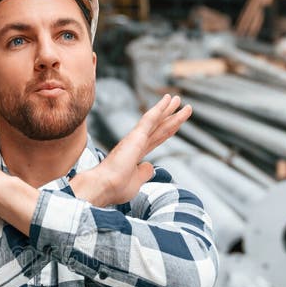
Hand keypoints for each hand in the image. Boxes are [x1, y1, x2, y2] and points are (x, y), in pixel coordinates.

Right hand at [72, 93, 190, 205]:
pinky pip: (150, 119)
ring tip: (178, 98)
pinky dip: (159, 109)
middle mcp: (136, 144)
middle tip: (182, 105)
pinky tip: (168, 100)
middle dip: (171, 116)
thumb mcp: (136, 182)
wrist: (103, 186)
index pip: (156, 139)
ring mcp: (136, 139)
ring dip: (169, 110)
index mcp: (136, 155)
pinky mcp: (136, 137)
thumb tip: (150, 167)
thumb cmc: (115, 188)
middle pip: (159, 127)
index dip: (168, 130)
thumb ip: (144, 173)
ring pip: (157, 121)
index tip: (176, 123)